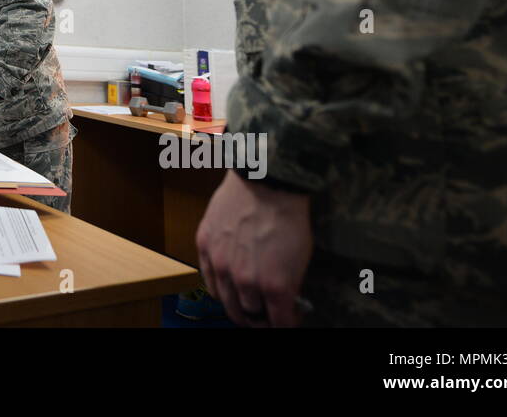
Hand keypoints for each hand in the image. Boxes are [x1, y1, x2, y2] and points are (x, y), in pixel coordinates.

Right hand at [196, 169, 312, 326]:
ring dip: (237, 308)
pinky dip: (217, 290)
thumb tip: (285, 301)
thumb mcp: (301, 258)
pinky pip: (208, 280)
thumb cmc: (288, 216)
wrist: (265, 182)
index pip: (279, 323)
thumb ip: (289, 285)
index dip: (284, 324)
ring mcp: (221, 265)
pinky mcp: (205, 247)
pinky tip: (225, 289)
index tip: (286, 321)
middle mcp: (245, 281)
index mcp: (274, 286)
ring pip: (226, 302)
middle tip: (264, 317)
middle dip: (259, 320)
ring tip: (243, 306)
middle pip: (249, 315)